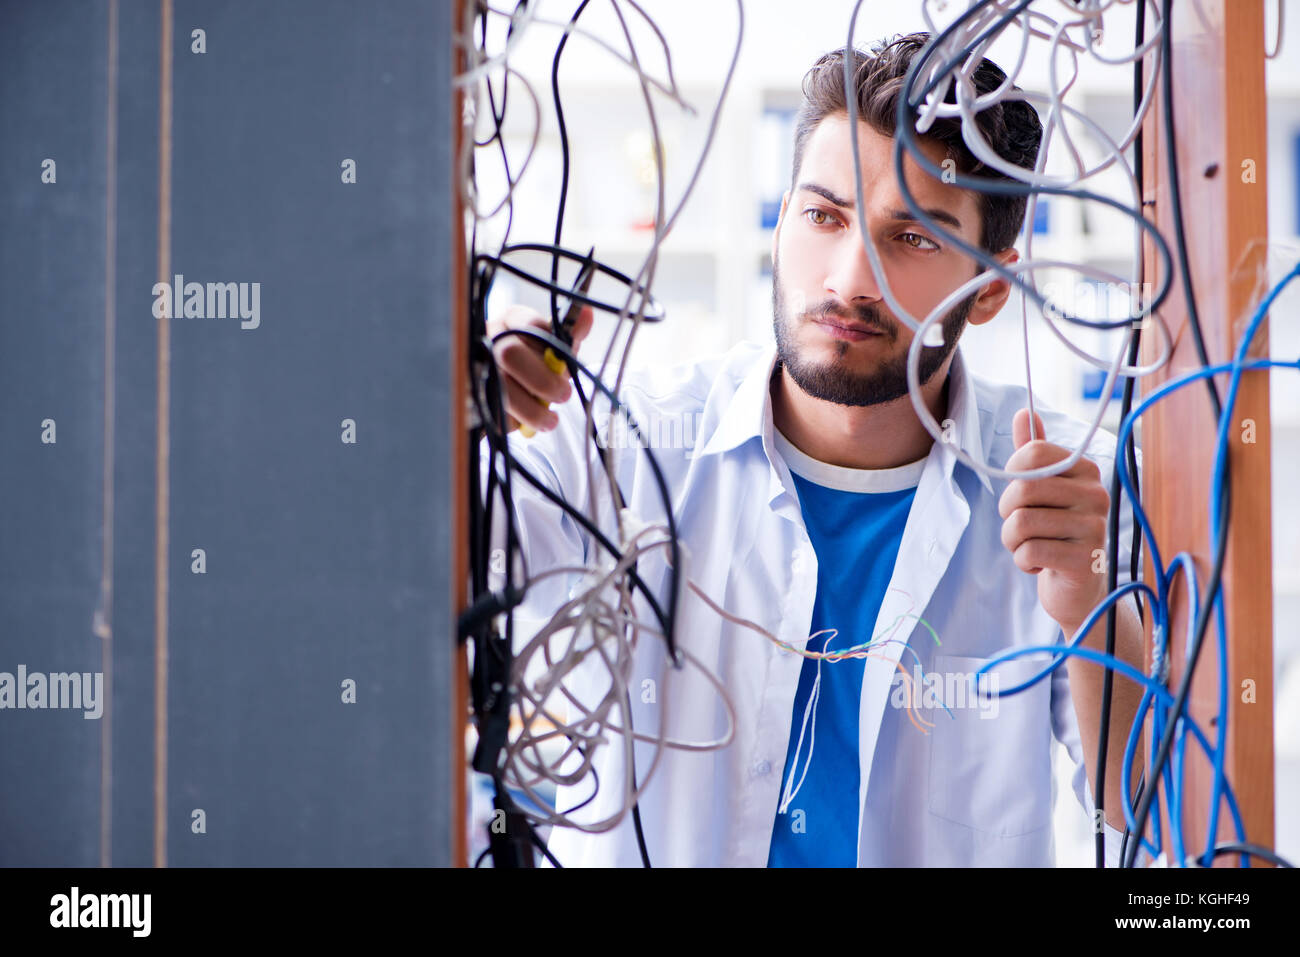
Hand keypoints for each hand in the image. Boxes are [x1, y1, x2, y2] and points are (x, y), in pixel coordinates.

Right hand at [486, 304, 593, 435]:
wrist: (500, 396)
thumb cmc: (531, 367)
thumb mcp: (552, 350)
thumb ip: (569, 335)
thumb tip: (586, 313)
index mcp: (511, 320)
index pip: (530, 323)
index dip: (552, 348)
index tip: (565, 366)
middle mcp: (487, 338)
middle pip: (511, 354)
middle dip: (543, 381)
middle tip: (562, 395)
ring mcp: (473, 365)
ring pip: (501, 387)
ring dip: (533, 410)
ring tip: (549, 420)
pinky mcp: (469, 395)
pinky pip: (492, 410)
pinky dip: (513, 421)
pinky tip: (521, 421)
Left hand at [998, 408, 1109, 633]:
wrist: (1077, 587)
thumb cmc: (1054, 531)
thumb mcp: (1042, 490)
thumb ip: (1033, 453)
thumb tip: (1024, 412)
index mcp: (1087, 471)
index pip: (1033, 453)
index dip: (1012, 475)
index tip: (1022, 495)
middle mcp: (1097, 494)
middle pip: (1022, 490)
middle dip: (1008, 513)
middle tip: (1021, 527)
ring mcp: (1094, 528)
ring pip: (1021, 523)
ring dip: (1012, 540)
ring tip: (1030, 546)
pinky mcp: (1086, 560)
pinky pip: (1028, 552)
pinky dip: (1023, 562)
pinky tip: (1040, 565)